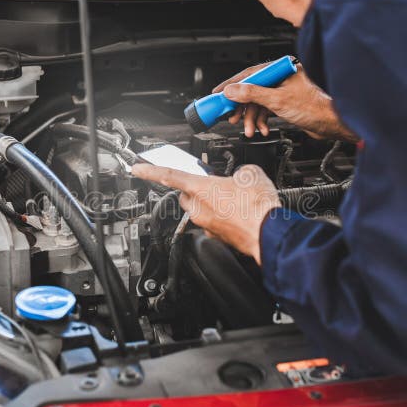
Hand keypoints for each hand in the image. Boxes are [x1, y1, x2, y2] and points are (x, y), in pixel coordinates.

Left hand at [132, 164, 281, 264]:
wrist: (269, 233)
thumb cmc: (259, 207)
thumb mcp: (250, 174)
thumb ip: (238, 172)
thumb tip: (240, 177)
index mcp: (202, 189)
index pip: (169, 176)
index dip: (150, 171)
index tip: (137, 169)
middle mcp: (200, 209)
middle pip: (186, 196)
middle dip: (195, 189)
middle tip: (213, 184)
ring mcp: (208, 225)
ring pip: (200, 211)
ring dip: (210, 204)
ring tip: (233, 200)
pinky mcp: (218, 237)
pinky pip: (214, 223)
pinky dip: (223, 217)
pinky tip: (239, 214)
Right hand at [213, 62, 357, 140]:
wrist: (332, 123)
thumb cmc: (315, 107)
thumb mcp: (278, 100)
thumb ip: (253, 94)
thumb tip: (233, 90)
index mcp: (280, 69)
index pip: (249, 74)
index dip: (232, 85)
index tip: (218, 93)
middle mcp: (281, 78)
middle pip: (251, 90)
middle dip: (242, 107)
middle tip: (232, 116)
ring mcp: (283, 91)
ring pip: (258, 103)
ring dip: (252, 118)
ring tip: (249, 129)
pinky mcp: (285, 103)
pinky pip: (266, 110)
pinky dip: (261, 120)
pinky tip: (262, 128)